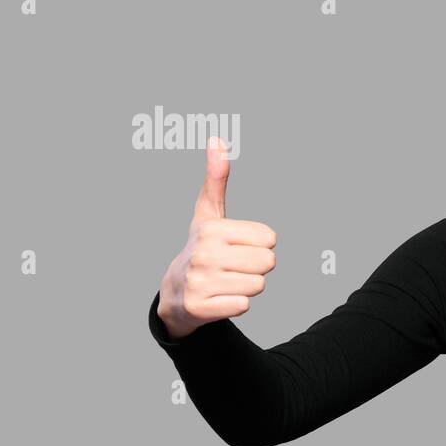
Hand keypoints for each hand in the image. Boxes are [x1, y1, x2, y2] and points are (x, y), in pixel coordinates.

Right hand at [157, 136, 276, 339]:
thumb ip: (216, 179)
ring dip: (247, 286)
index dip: (260, 245)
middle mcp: (204, 253)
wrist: (175, 292)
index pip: (270, 238)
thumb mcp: (208, 213)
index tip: (238, 246)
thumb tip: (217, 139)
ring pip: (258, 285)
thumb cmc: (201, 248)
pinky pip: (244, 305)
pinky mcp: (201, 307)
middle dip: (257, 266)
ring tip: (226, 280)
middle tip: (233, 266)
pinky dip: (237, 304)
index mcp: (212, 229)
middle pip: (268, 262)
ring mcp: (200, 281)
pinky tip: (220, 297)